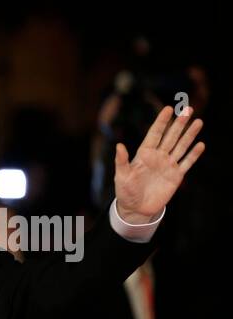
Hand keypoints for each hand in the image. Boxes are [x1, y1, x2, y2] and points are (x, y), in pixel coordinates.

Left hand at [114, 105, 203, 223]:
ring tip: (198, 122)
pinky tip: (200, 145)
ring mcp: (168, 165)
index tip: (168, 109)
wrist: (136, 209)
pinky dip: (193, 155)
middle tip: (188, 109)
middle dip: (179, 124)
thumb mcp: (121, 176)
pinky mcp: (176, 176)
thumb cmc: (125, 192)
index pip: (154, 134)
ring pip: (181, 146)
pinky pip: (186, 163)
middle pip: (171, 137)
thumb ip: (121, 161)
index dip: (161, 121)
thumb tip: (119, 145)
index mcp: (144, 154)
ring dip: (190, 135)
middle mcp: (158, 156)